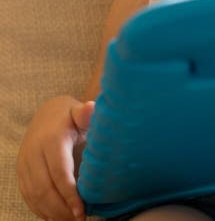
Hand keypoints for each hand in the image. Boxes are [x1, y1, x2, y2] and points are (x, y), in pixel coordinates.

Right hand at [17, 96, 94, 220]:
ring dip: (52, 212)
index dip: (70, 194)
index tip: (82, 210)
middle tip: (80, 219)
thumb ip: (85, 114)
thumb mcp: (79, 112)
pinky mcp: (21, 173)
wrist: (48, 114)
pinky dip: (41, 209)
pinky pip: (28, 196)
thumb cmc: (71, 116)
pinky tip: (56, 217)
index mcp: (51, 140)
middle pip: (45, 189)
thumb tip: (90, 107)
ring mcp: (25, 164)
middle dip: (62, 208)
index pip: (59, 172)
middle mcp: (34, 154)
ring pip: (34, 196)